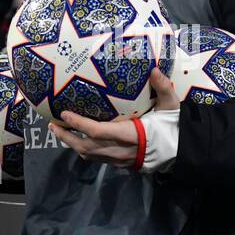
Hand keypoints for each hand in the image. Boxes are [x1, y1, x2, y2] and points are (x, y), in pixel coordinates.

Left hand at [50, 69, 177, 169]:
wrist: (182, 153)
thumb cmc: (174, 128)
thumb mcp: (171, 106)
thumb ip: (163, 88)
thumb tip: (154, 69)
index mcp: (130, 135)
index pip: (98, 132)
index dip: (79, 124)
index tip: (63, 114)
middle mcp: (120, 150)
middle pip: (86, 147)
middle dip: (67, 137)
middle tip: (52, 125)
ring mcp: (120, 160)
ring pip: (90, 156)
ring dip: (73, 144)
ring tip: (60, 132)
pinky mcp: (121, 164)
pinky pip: (97, 159)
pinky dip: (85, 150)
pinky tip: (79, 141)